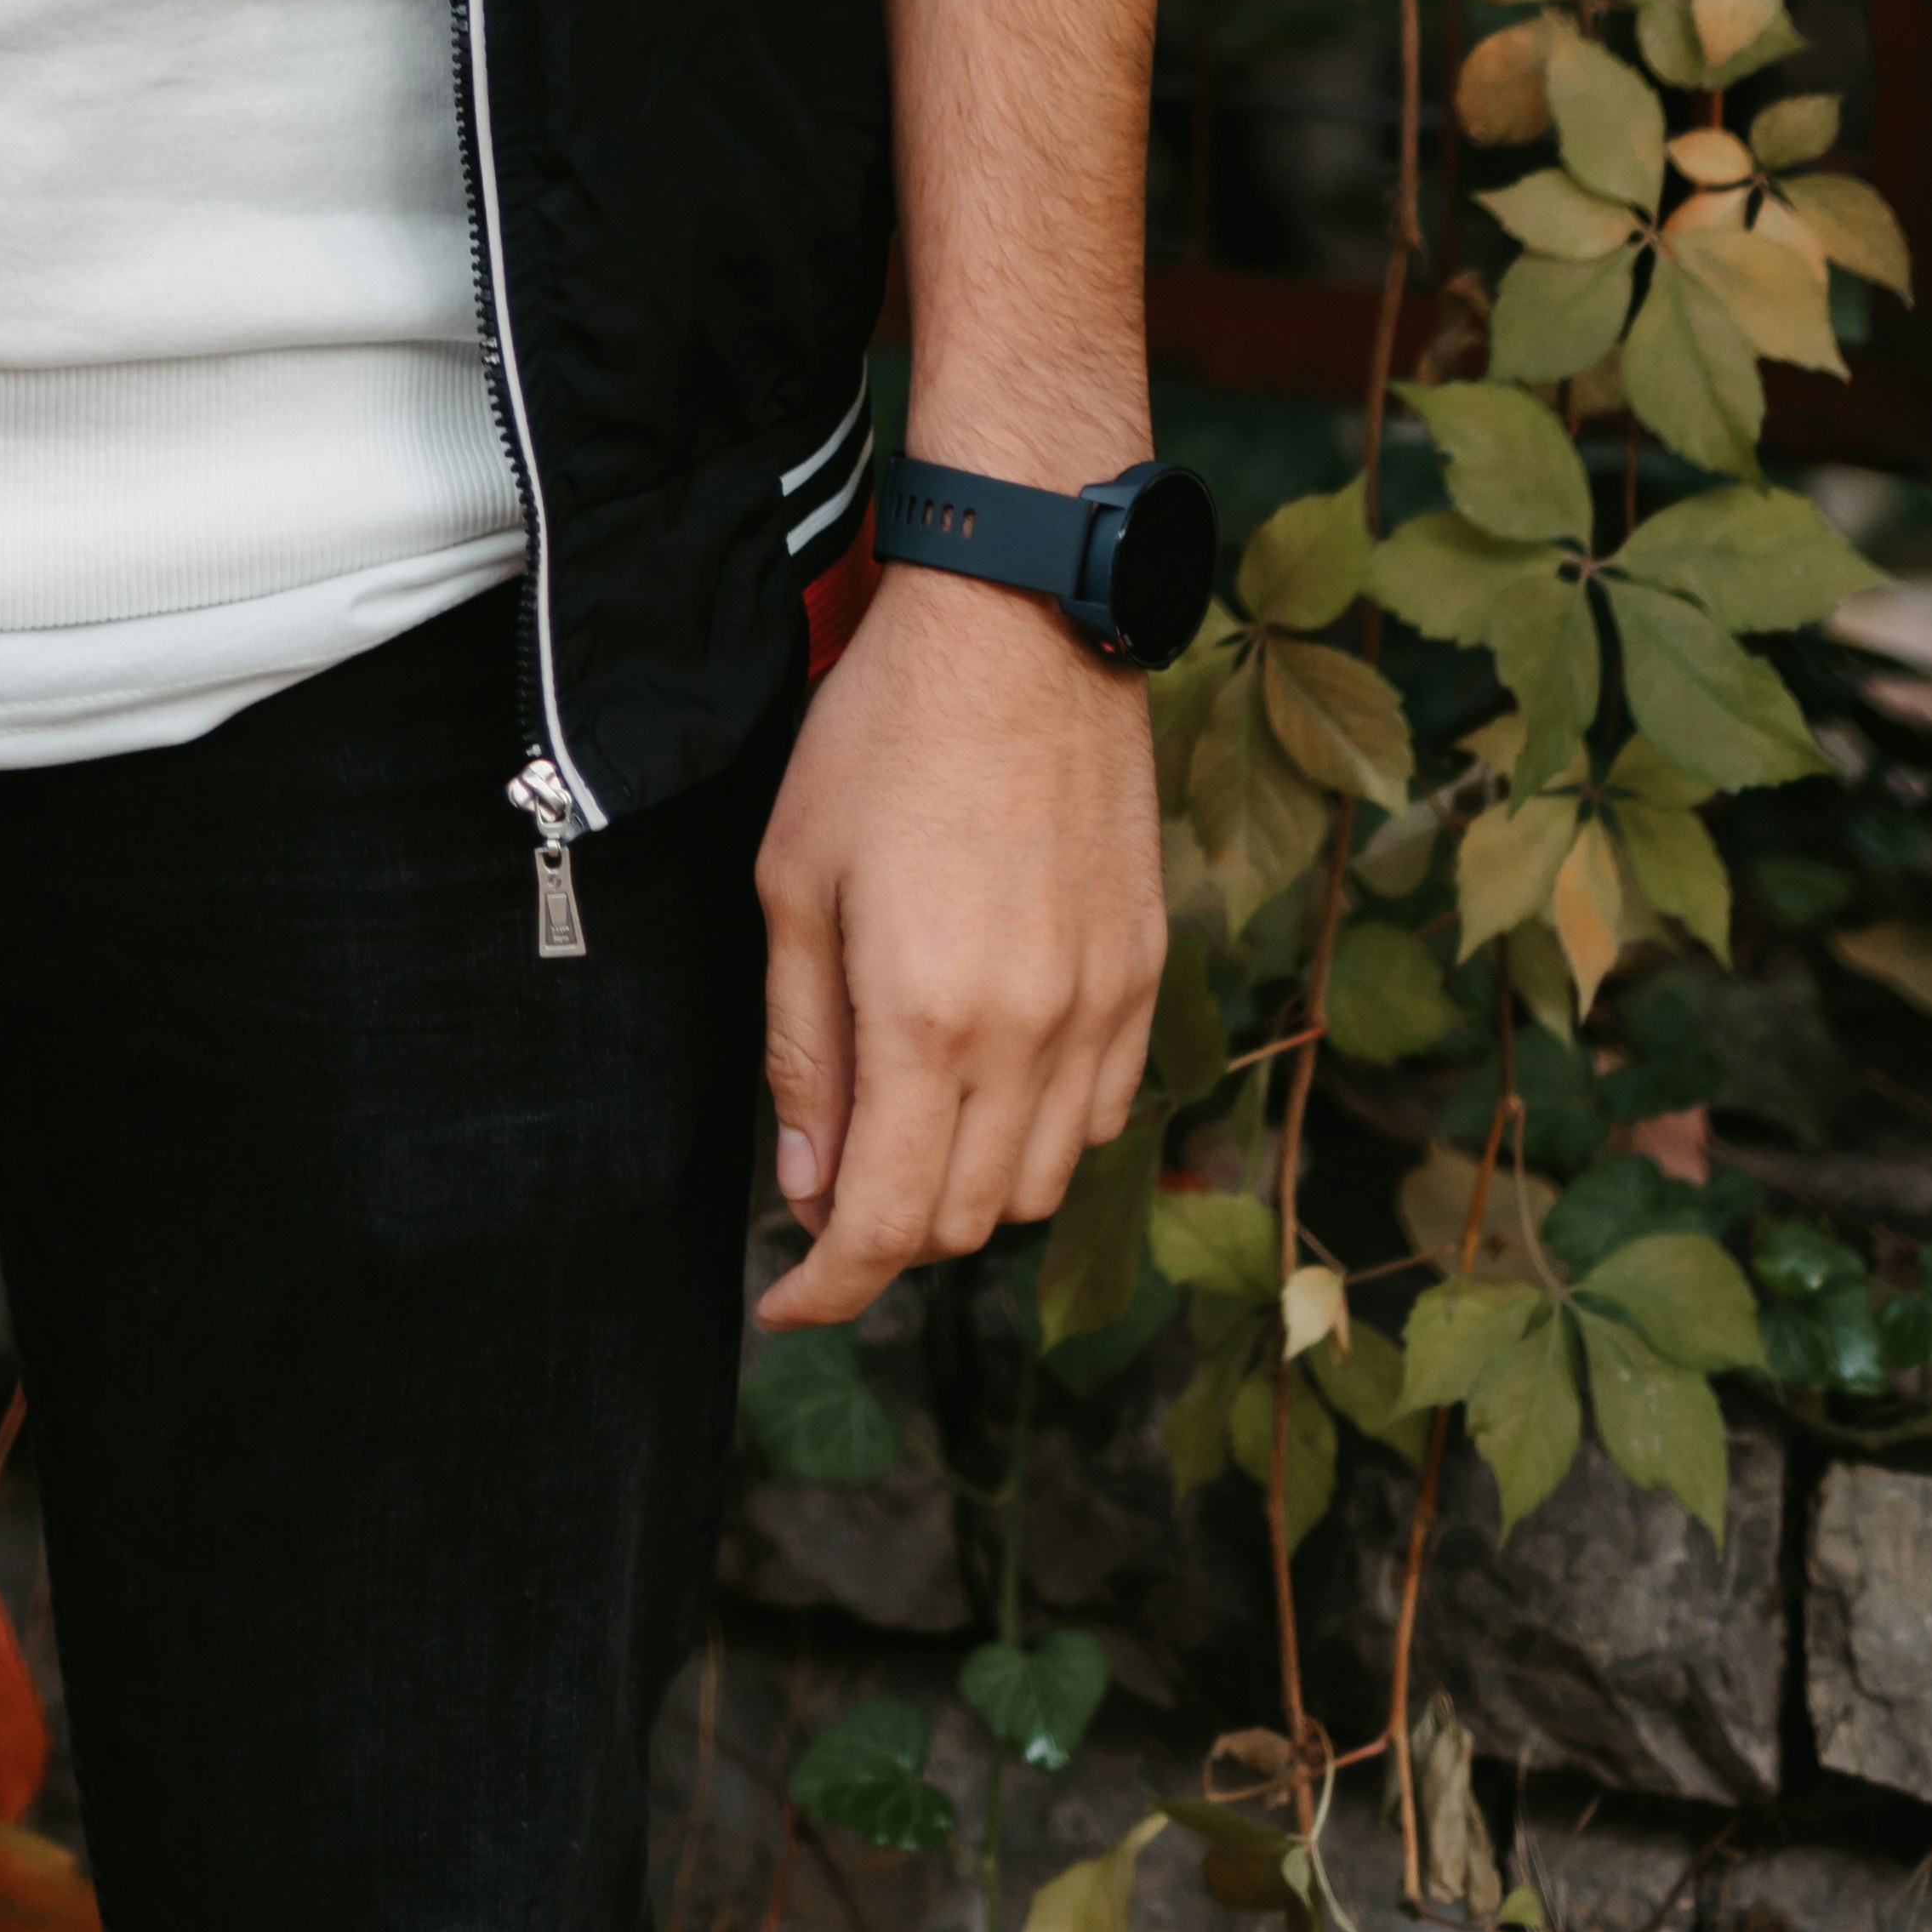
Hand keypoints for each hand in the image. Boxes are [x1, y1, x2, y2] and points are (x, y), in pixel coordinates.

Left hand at [751, 566, 1159, 1324]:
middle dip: (887, 1231)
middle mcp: (1031, 1036)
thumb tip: (806, 1182)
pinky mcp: (1144, 974)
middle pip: (967, 1219)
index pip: (887, 1224)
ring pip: (1043, 1182)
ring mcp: (1102, 1009)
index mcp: (929, 1020)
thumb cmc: (883, 738)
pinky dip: (1041, 1132)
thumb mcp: (793, 881)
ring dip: (967, 1186)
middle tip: (828, 1181)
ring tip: (905, 1124)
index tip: (786, 1302)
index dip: (830, 1287)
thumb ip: (802, 1046)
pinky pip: (1101, 1114)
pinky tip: (989, 1074)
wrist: (1022, 629)